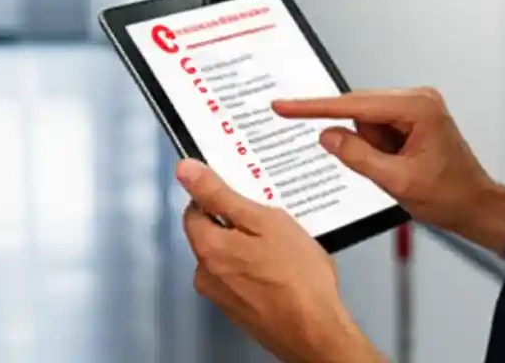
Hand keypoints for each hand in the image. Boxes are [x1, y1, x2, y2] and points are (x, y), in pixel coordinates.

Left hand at [177, 160, 383, 362]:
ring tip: (283, 246)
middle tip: (271, 220)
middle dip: (238, 221)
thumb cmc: (298, 280)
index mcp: (208, 248)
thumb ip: (221, 195)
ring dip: (249, 245)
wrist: (316, 331)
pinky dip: (256, 267)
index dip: (218, 195)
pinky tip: (282, 267)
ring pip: (229, 255)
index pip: (194, 208)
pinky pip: (240, 276)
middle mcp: (207, 274)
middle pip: (212, 232)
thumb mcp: (264, 221)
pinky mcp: (238, 309)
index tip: (242, 192)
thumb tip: (188, 172)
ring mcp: (222, 295)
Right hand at [273, 88, 504, 253]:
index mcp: (418, 107)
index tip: (286, 106)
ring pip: (365, 123)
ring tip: (399, 169)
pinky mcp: (410, 118)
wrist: (475, 205)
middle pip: (359, 112)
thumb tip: (328, 136)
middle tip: (386, 168)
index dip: (314, 108)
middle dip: (363, 145)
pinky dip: (378, 150)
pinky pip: (376, 129)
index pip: (354, 105)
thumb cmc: (451, 194)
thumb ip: (358, 156)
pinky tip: (399, 164)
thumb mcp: (398, 181)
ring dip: (372, 150)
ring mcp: (414, 107)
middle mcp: (417, 99)